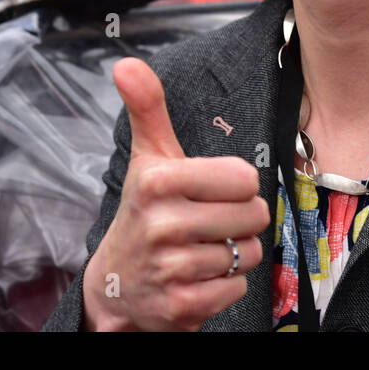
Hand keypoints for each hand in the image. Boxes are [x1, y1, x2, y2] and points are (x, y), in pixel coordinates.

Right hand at [81, 57, 269, 331]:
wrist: (115, 285)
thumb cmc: (144, 212)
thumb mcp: (147, 158)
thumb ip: (147, 108)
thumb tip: (126, 63)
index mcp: (157, 181)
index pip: (243, 178)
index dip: (238, 184)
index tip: (215, 188)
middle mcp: (161, 225)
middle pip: (253, 216)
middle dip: (240, 219)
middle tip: (211, 220)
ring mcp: (170, 268)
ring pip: (247, 253)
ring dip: (234, 253)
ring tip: (202, 247)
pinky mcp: (180, 306)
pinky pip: (237, 288)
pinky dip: (226, 285)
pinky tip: (199, 276)